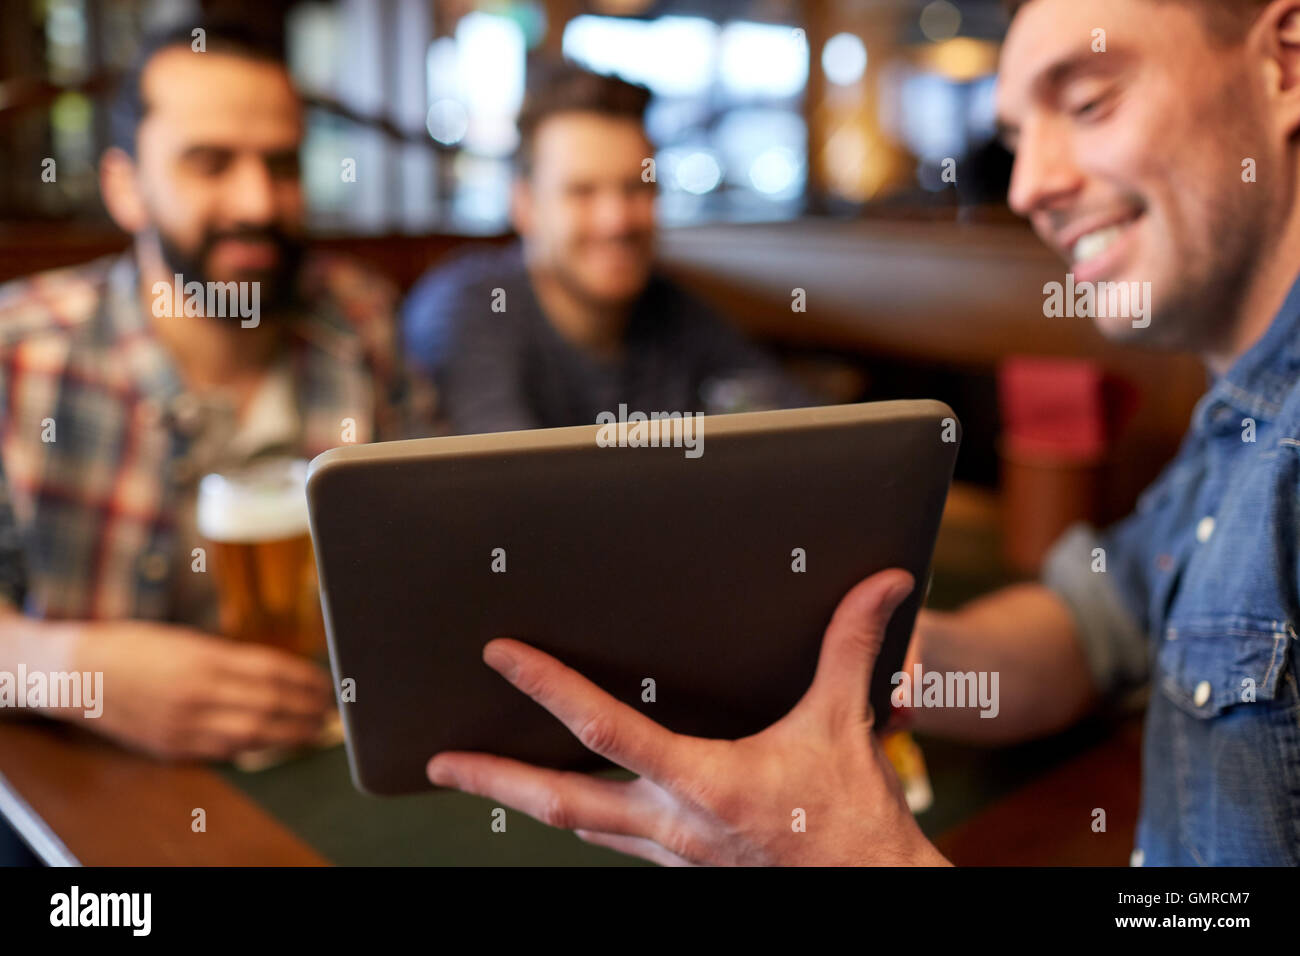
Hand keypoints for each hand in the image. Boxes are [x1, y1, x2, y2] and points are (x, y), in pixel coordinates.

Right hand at [64, 620, 333, 760]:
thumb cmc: (133, 646)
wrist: (76, 673)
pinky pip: (223, 751)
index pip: (272, 672)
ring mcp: (183, 725)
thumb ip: (229, 658)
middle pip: (269, 706)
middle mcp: (197, 694)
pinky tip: (273, 743)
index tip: (327, 682)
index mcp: (204, 659)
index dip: (305, 680)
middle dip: (306, 710)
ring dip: (289, 735)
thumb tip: (276, 673)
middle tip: (330, 711)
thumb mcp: (187, 640)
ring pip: (252, 735)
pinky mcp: (171, 747)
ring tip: (313, 730)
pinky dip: (254, 747)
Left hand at [427, 568, 949, 865]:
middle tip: (439, 759)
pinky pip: (606, 832)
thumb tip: (883, 581)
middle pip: (558, 800)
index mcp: (705, 783)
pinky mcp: (673, 861)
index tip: (502, 654)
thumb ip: (851, 645)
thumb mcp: (844, 723)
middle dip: (492, 778)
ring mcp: (666, 850)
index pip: (604, 730)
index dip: (548, 687)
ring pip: (574, 822)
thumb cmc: (848, 813)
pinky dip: (571, 808)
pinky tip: (559, 790)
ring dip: (522, 795)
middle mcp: (671, 823)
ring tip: (475, 770)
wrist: (863, 886)